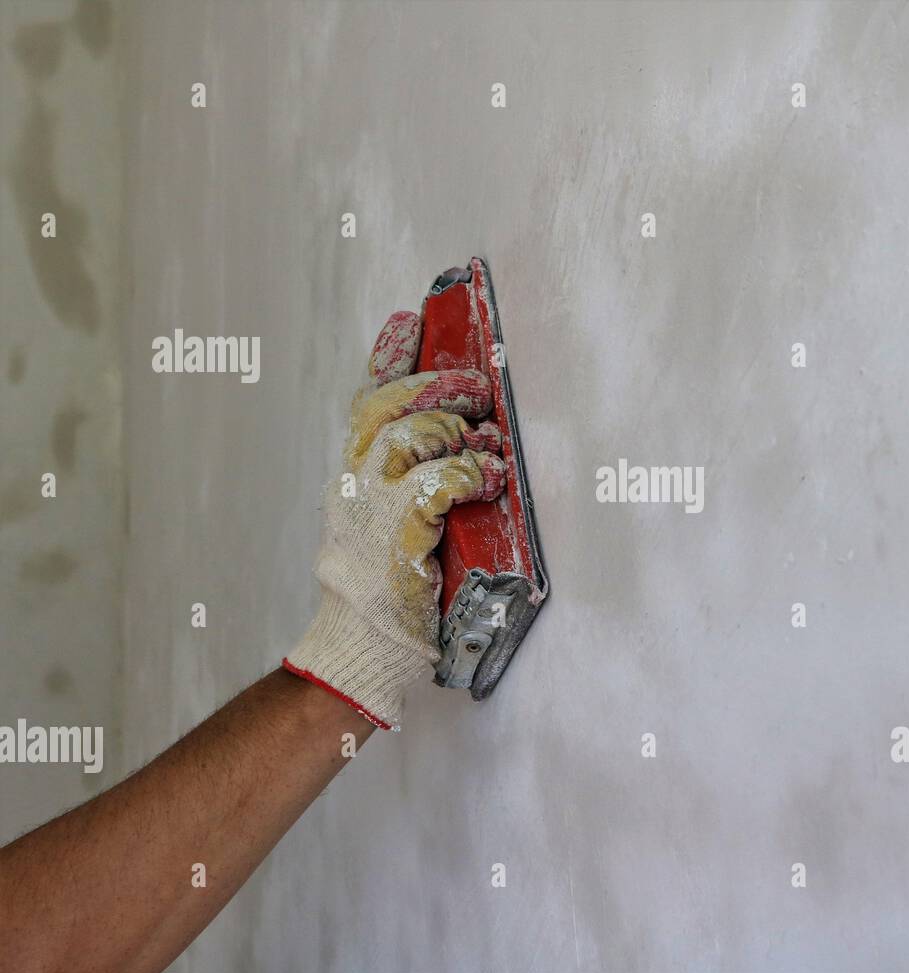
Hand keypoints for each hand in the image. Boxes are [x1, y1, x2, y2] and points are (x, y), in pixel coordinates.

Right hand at [285, 311, 505, 728]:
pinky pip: (436, 484)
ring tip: (489, 440)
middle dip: (436, 385)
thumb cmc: (385, 595)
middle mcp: (354, 486)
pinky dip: (471, 473)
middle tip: (477, 385)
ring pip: (408, 436)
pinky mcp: (396, 538)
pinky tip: (492, 477)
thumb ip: (413, 483)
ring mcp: (370, 511)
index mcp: (353, 478)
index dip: (386, 357)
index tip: (408, 320)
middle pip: (386, 406)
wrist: (360, 651)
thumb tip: (468, 445)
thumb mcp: (392, 525)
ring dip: (457, 429)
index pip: (364, 403)